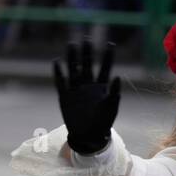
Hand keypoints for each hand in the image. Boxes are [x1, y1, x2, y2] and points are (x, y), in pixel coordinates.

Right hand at [53, 40, 120, 154]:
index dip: (108, 56)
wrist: (88, 137)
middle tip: (87, 39)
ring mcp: (76, 90)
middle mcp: (88, 86)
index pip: (105, 68)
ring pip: (73, 70)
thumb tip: (118, 77)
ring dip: (72, 58)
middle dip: (87, 53)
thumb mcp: (110, 109)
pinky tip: (57, 62)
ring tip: (71, 45)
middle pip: (87, 65)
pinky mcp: (65, 97)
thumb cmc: (102, 123)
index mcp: (101, 88)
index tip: (110, 43)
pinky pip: (61, 82)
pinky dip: (59, 73)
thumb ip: (114, 93)